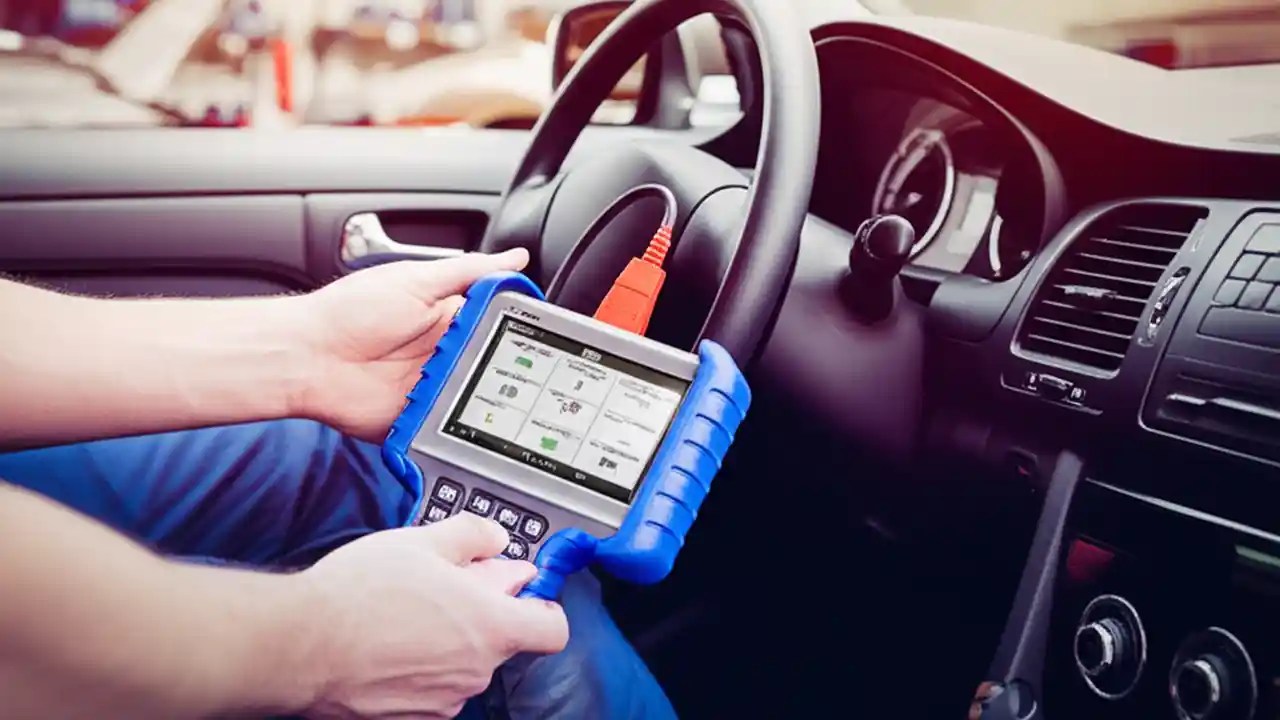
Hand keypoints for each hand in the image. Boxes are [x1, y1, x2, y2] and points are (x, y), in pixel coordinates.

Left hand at [294, 250, 528, 440]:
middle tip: (522, 369)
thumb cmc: (350, 311)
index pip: (499, 322)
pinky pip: (453, 429)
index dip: (522, 328)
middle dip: (508, 369)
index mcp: (449, 317)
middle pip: (496, 364)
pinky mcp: (421, 420)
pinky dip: (463, 429)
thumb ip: (469, 271)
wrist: (307, 356)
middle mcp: (446, 353)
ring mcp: (435, 388)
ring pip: (480, 399)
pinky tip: (468, 421)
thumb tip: (517, 257)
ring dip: (487, 399)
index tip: (544, 331)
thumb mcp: (416, 280)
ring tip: (489, 392)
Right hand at [298, 514, 568, 718]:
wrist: (299, 645)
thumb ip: (473, 537)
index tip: (520, 590)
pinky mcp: (410, 718)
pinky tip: (387, 643)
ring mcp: (443, 700)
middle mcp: (475, 672)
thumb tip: (495, 539)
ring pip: (463, 665)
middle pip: (501, 641)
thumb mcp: (423, 542)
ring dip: (447, 642)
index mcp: (491, 626)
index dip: (541, 606)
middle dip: (480, 614)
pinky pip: (430, 687)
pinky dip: (418, 668)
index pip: (552, 628)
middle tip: (442, 587)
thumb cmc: (359, 595)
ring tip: (404, 614)